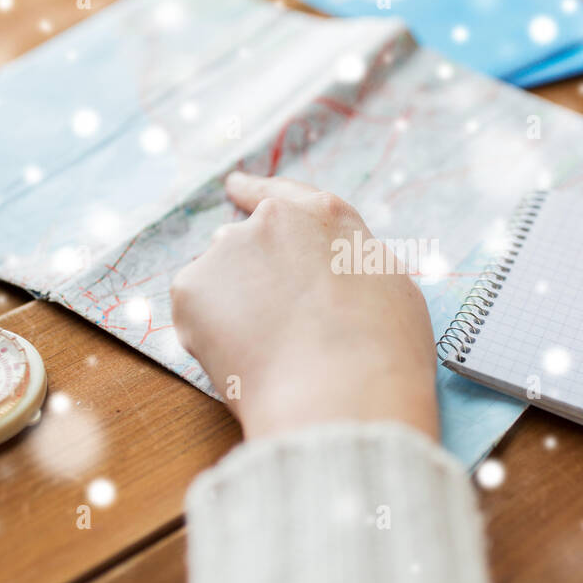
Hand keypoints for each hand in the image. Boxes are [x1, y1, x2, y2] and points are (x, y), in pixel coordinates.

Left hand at [170, 172, 438, 440]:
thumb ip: (347, 266)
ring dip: (233, 306)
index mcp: (324, 216)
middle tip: (273, 320)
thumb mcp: (390, 287)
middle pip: (247, 241)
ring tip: (268, 351)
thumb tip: (329, 275)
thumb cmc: (381, 349)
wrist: (339, 395)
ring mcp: (227, 251)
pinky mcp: (192, 289)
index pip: (282, 193)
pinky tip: (246, 361)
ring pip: (220, 279)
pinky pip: (197, 315)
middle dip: (252, 273)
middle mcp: (270, 221)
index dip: (255, 191)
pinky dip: (211, 337)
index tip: (234, 186)